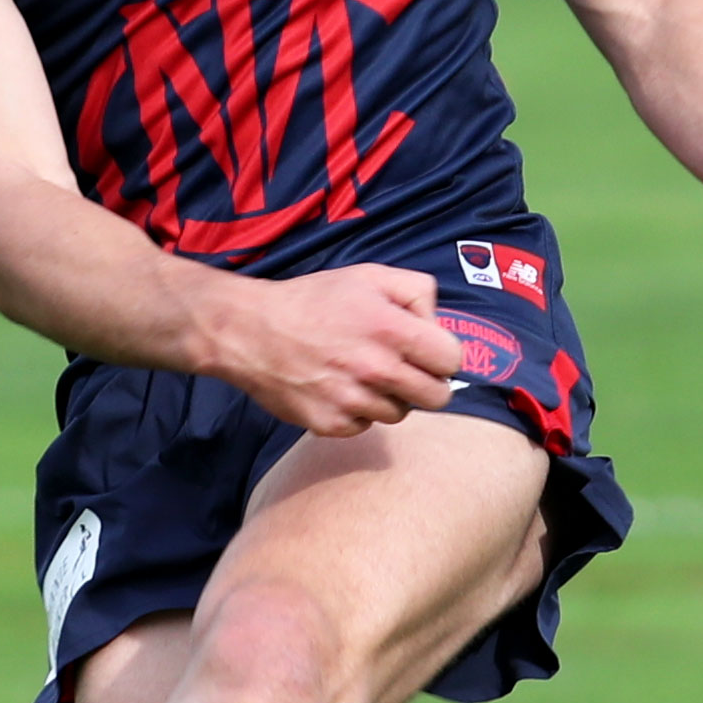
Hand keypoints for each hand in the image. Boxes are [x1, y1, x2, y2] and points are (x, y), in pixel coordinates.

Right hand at [203, 263, 464, 435]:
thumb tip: (436, 325)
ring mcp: (352, 400)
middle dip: (427, 384)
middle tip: (404, 370)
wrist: (251, 331)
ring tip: (362, 375)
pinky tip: (338, 388)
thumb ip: (416, 291)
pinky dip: (358, 412)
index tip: (426, 353)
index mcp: (390, 329)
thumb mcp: (369, 276)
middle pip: (437, 398)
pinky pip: (365, 426)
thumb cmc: (313, 301)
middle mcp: (375, 368)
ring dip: (389, 398)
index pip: (451, 360)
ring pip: (400, 414)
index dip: (442, 356)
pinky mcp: (330, 424)